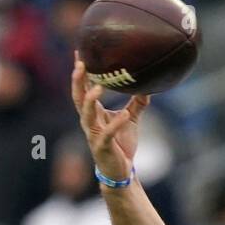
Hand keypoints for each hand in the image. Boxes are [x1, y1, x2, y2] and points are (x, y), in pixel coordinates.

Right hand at [71, 54, 148, 183]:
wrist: (121, 172)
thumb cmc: (122, 144)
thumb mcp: (131, 119)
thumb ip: (137, 103)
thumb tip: (147, 86)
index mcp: (93, 113)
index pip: (83, 89)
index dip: (80, 73)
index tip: (80, 53)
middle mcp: (89, 122)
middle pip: (78, 98)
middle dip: (78, 81)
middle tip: (81, 64)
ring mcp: (94, 135)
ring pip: (86, 115)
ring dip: (91, 100)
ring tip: (98, 87)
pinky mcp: (102, 148)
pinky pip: (107, 134)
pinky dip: (115, 124)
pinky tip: (124, 114)